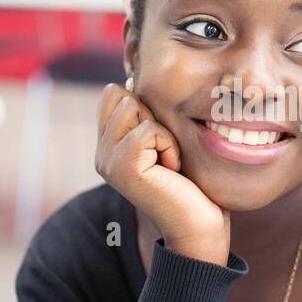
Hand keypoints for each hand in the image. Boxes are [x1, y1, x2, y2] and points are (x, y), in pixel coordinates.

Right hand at [95, 80, 229, 263]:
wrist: (199, 226)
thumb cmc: (192, 182)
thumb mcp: (165, 139)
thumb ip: (146, 114)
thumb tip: (133, 75)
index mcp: (109, 144)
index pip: (114, 93)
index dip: (145, 105)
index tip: (161, 140)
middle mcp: (102, 152)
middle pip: (122, 94)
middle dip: (154, 116)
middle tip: (166, 153)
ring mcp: (107, 160)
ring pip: (133, 106)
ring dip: (162, 129)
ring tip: (168, 160)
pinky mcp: (122, 167)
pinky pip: (149, 130)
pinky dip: (170, 146)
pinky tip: (172, 171)